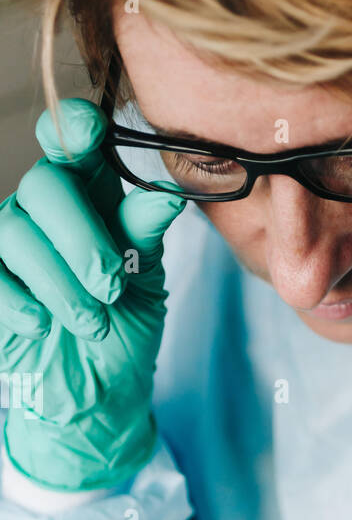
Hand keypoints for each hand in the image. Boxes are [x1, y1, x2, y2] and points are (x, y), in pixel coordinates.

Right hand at [0, 98, 185, 491]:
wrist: (99, 392)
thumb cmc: (125, 328)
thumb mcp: (146, 280)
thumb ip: (146, 233)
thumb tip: (168, 192)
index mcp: (91, 196)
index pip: (72, 143)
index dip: (75, 127)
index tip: (89, 131)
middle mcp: (45, 210)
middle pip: (44, 185)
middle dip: (81, 237)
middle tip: (111, 287)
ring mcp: (10, 242)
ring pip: (15, 231)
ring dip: (61, 284)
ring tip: (93, 325)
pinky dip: (19, 302)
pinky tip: (44, 326)